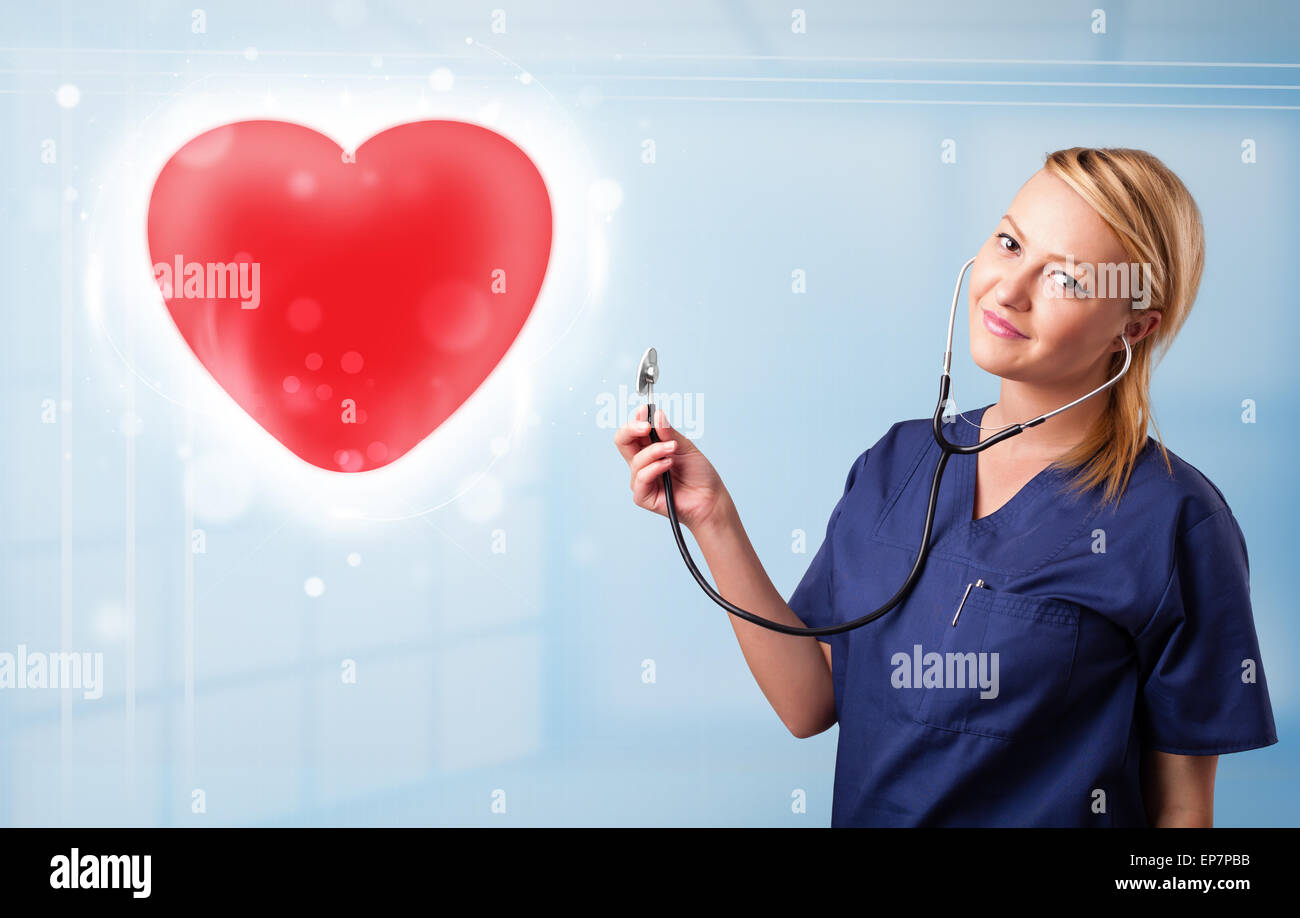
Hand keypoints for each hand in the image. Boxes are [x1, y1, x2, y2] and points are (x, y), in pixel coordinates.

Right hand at [613, 404, 731, 534]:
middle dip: (632, 429)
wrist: (710, 498)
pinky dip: (654, 468)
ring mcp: (641, 479)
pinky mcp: (643, 496)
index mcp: (650, 448)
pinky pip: (641, 478)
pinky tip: (668, 465)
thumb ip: (668, 433)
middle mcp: (643, 463)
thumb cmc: (699, 474)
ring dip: (655, 451)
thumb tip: (657, 415)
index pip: (633, 431)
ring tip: (673, 450)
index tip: (646, 410)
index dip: (636, 419)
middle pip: (622, 441)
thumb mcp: (685, 447)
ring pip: (636, 460)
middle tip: (647, 426)